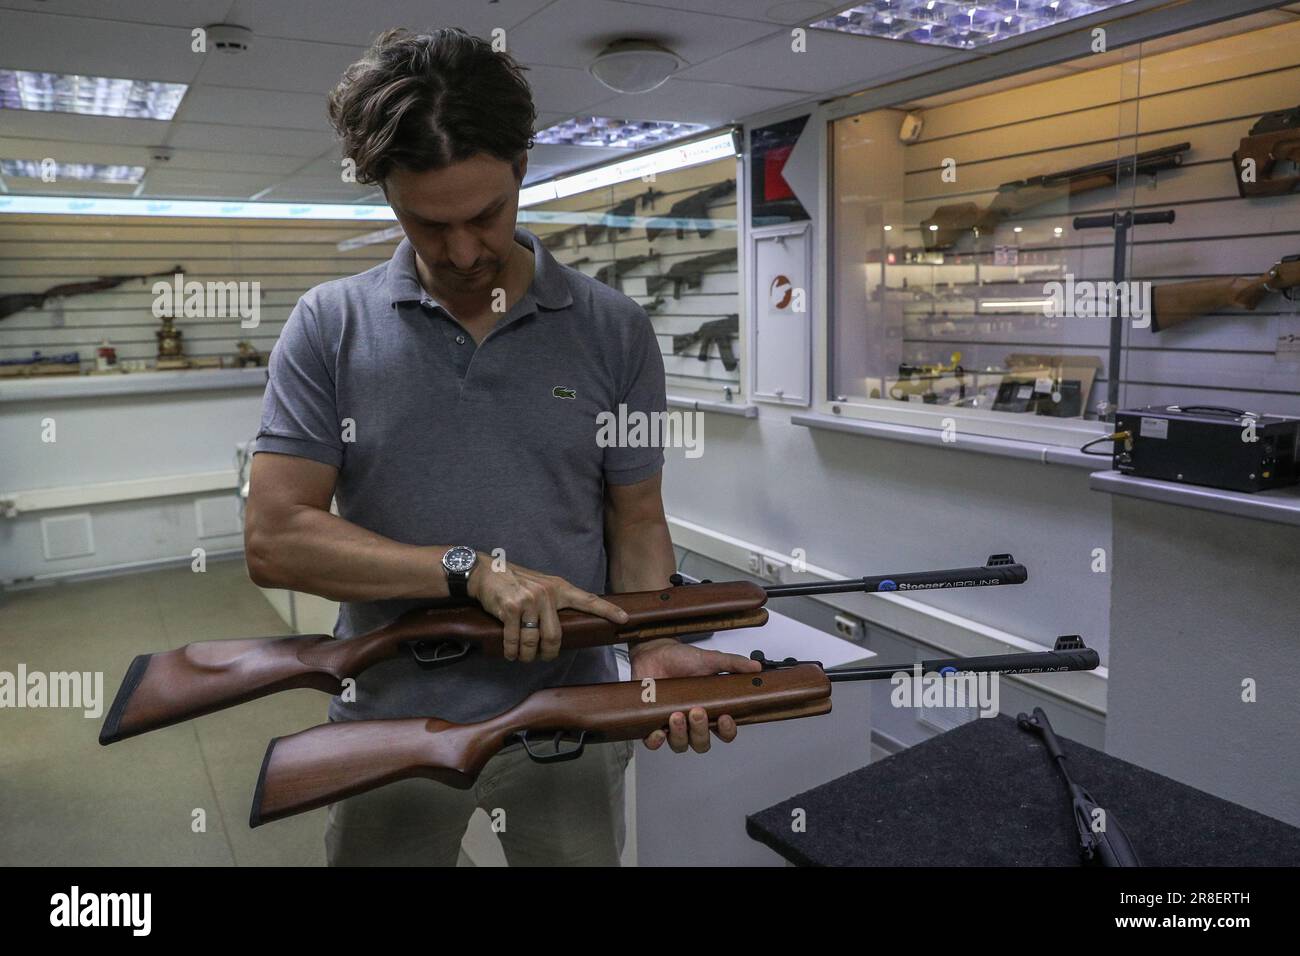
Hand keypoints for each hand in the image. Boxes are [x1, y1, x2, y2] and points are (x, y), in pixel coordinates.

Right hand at [466, 555, 628, 661]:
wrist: (486, 572)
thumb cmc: (516, 582)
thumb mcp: (542, 585)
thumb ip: (555, 602)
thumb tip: (564, 628)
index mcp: (559, 588)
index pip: (588, 600)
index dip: (607, 610)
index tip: (624, 619)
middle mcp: (547, 594)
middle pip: (556, 636)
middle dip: (549, 653)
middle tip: (543, 656)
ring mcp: (529, 601)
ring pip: (533, 641)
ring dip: (526, 655)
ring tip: (522, 655)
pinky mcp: (511, 608)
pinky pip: (514, 640)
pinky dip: (511, 651)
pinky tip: (510, 653)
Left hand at [630, 639, 761, 753]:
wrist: (654, 651)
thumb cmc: (681, 658)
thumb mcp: (709, 659)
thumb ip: (733, 664)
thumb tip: (755, 667)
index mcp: (710, 710)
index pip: (724, 732)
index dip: (727, 731)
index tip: (725, 718)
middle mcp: (692, 721)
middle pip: (702, 743)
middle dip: (701, 731)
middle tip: (698, 711)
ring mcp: (671, 724)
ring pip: (680, 745)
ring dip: (680, 734)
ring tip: (677, 715)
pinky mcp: (651, 723)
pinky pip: (653, 743)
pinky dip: (656, 741)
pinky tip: (658, 731)